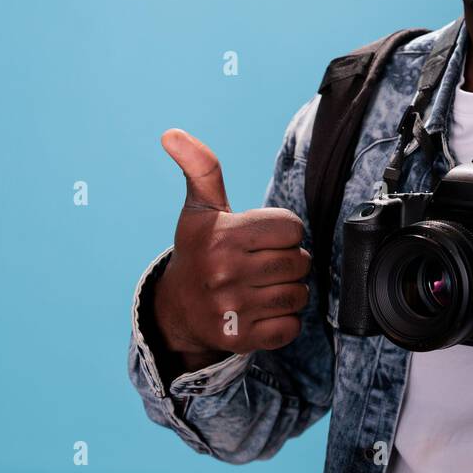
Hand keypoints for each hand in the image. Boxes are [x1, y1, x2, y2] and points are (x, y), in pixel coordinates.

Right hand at [151, 128, 311, 374]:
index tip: (261, 239)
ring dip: (290, 291)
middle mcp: (225, 272)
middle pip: (299, 262)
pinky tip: (262, 311)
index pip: (292, 228)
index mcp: (223, 236)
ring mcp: (233, 309)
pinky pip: (290, 327)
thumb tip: (172, 133)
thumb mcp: (200, 209)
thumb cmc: (199, 251)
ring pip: (299, 294)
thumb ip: (201, 168)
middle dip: (289, 262)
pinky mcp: (240, 339)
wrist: (177, 310)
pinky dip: (284, 321)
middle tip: (264, 264)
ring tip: (264, 286)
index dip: (283, 232)